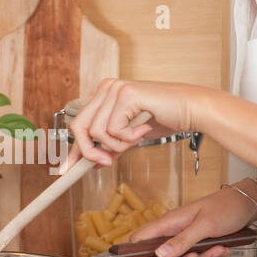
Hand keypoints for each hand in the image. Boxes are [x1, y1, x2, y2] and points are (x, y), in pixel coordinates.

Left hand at [66, 79, 195, 168]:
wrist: (190, 110)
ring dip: (119, 144)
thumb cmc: (164, 119)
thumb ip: (110, 146)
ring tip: (137, 136)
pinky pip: (114, 129)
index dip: (73, 149)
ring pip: (98, 132)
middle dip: (90, 151)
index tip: (66, 169)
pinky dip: (129, 137)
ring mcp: (114, 89)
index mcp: (104, 94)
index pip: (79, 124)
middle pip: (79, 127)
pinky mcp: (126, 94)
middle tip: (107, 162)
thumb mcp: (129, 136)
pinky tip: (144, 128)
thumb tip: (91, 162)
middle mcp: (106, 88)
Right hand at [127, 184, 256, 256]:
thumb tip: (159, 255)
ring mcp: (184, 237)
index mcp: (169, 222)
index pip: (139, 240)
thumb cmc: (226, 207)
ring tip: (217, 250)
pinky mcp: (195, 242)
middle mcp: (172, 230)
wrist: (246, 203)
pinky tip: (221, 249)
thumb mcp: (205, 225)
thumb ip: (182, 241)